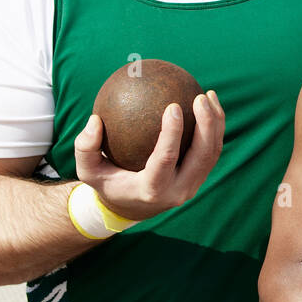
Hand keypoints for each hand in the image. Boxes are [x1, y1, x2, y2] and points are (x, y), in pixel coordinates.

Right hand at [73, 90, 224, 220]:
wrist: (131, 207)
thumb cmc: (108, 183)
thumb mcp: (88, 171)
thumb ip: (86, 148)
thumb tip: (95, 120)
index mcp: (152, 189)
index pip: (166, 159)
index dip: (172, 133)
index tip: (173, 105)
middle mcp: (178, 190)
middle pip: (202, 157)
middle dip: (206, 125)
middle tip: (200, 96)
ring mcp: (192, 185)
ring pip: (212, 153)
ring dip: (216, 123)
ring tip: (209, 94)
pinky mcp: (199, 177)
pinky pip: (212, 150)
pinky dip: (214, 127)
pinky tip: (208, 103)